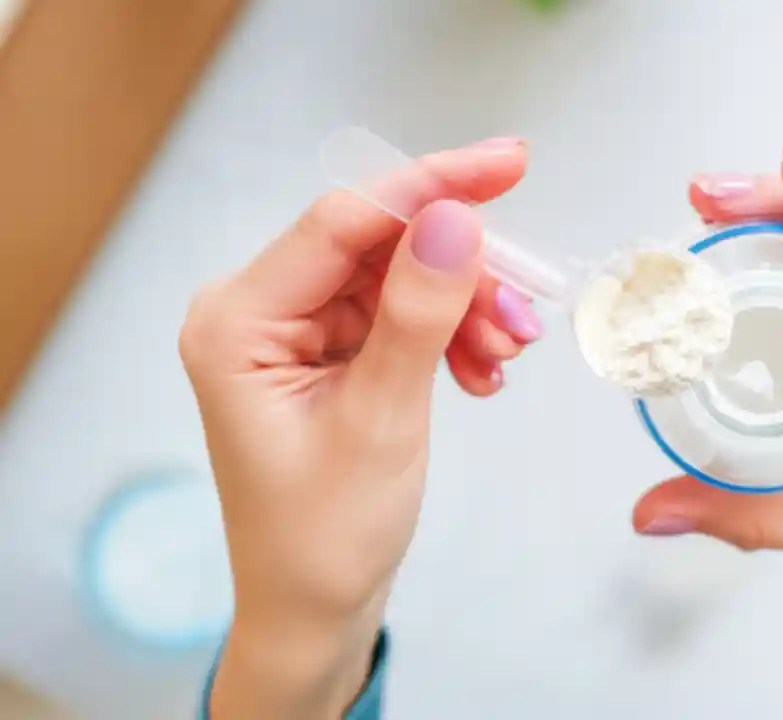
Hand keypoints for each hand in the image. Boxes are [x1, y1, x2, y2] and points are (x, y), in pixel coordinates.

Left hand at [180, 137, 538, 718]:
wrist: (315, 607)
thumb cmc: (324, 535)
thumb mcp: (381, 421)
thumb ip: (417, 315)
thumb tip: (456, 220)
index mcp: (238, 322)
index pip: (343, 221)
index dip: (431, 186)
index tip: (507, 163)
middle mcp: (258, 312)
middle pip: (379, 245)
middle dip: (462, 271)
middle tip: (525, 308)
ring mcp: (295, 331)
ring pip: (402, 277)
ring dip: (465, 308)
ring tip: (507, 357)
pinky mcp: (329, 351)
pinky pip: (404, 314)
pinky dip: (452, 334)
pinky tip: (482, 372)